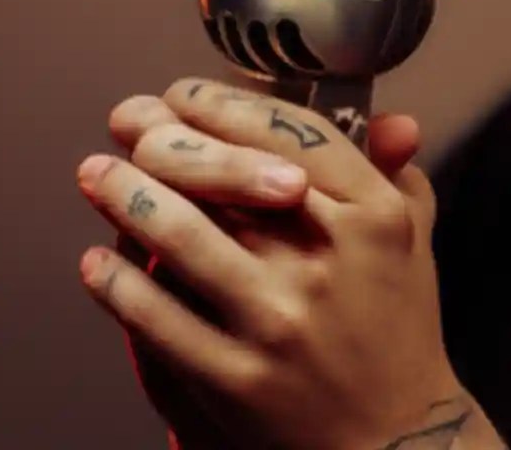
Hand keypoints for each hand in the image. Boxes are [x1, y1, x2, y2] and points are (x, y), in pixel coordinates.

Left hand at [75, 79, 501, 449]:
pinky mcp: (235, 376)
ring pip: (177, 234)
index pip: (288, 131)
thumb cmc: (397, 332)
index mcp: (375, 216)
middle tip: (125, 126)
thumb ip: (397, 177)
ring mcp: (278, 319)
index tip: (183, 95)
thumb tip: (392, 119)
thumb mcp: (412, 246)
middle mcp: (328, 260)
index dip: (221, 102)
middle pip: (221, 170)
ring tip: (98, 175)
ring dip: (123, 195)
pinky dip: (114, 281)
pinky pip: (153, 314)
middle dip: (157, 137)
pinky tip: (99, 262)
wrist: (395, 442)